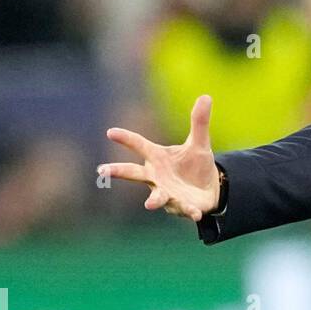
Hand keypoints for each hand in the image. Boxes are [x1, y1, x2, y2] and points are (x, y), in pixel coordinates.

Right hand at [99, 95, 219, 220]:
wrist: (208, 189)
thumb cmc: (195, 165)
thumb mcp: (199, 143)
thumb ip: (199, 122)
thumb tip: (206, 96)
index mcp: (158, 158)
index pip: (140, 145)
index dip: (126, 138)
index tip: (111, 132)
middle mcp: (156, 176)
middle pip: (134, 173)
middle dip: (119, 171)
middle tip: (102, 170)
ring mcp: (166, 192)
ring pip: (156, 196)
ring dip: (154, 199)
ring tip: (149, 204)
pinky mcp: (181, 205)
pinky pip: (184, 208)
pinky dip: (189, 211)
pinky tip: (196, 213)